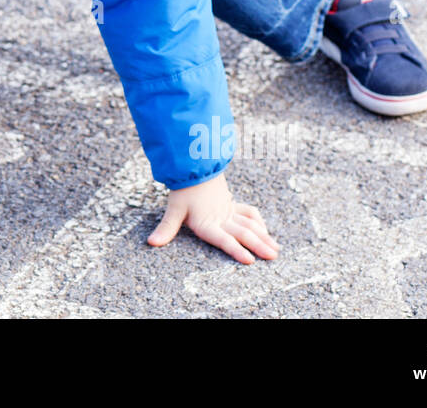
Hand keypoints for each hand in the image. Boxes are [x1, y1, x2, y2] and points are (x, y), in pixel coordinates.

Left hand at [147, 171, 278, 263]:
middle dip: (259, 246)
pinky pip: (249, 213)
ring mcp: (229, 210)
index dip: (236, 250)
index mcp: (207, 222)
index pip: (224, 239)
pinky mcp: (232, 204)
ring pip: (250, 225)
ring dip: (264, 237)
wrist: (192, 165)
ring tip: (275, 249)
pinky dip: (259, 222)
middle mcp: (221, 218)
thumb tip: (151, 243)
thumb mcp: (173, 209)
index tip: (250, 261)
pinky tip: (265, 231)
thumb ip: (166, 228)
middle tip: (273, 257)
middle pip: (243, 233)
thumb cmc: (182, 189)